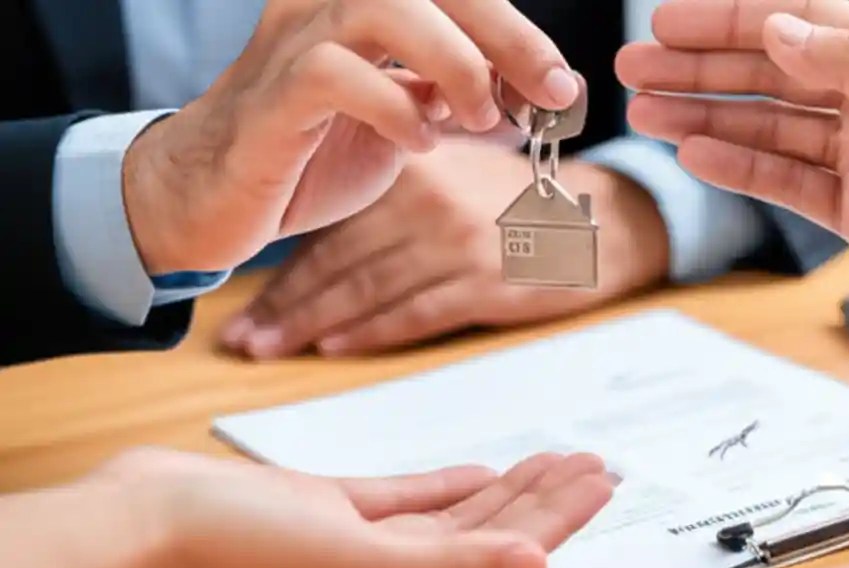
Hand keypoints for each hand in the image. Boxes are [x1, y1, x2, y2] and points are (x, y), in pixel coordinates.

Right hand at [0, 448, 612, 567]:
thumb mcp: (358, 558)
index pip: (506, 556)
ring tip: (555, 459)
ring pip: (456, 515)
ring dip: (507, 488)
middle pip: (491, 535)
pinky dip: (448, 485)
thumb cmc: (238, 554)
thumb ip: (453, 560)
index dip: (559, 519)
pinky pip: (408, 498)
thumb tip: (539, 562)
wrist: (137, 531)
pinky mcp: (328, 509)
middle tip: (594, 462)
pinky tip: (480, 472)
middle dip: (545, 500)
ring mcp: (359, 544)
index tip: (602, 481)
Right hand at [122, 0, 581, 276]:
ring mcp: (294, 43)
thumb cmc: (307, 153)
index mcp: (363, 8)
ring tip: (481, 115)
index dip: (516, 30)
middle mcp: (326, 6)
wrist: (214, 196)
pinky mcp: (272, 96)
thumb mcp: (403, 123)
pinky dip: (393, 106)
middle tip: (550, 92)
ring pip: (384, 7)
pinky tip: (418, 141)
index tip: (561, 84)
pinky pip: (334, 74)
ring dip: (454, 62)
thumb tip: (531, 102)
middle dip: (505, 35)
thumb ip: (456, 104)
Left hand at [219, 140, 669, 357]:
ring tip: (270, 350)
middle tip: (240, 339)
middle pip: (338, 261)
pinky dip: (370, 331)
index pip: (333, 227)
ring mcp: (457, 243)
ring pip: (366, 289)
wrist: (604, 220)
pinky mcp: (486, 282)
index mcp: (414, 172)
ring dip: (312, 324)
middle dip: (284, 306)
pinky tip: (334, 347)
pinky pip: (414, 311)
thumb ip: (397, 200)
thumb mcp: (458, 177)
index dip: (285, 272)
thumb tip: (332, 245)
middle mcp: (428, 204)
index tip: (247, 306)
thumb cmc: (524, 204)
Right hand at [617, 0, 848, 371]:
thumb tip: (777, 30)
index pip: (799, 25)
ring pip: (770, 129)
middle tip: (635, 68)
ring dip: (709, 118)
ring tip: (648, 111)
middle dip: (702, 69)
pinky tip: (699, 155)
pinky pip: (789, 184)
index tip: (667, 21)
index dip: (730, 21)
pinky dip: (743, 169)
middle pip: (771, 75)